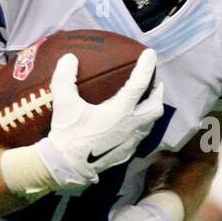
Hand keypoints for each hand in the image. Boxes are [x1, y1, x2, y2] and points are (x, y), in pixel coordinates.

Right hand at [36, 50, 163, 192]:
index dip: (146, 67)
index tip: (151, 54)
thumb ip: (66, 77)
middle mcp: (131, 125)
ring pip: (151, 124)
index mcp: (120, 111)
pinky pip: (140, 136)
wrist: (67, 166)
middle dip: (157, 92)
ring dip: (152, 110)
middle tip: (154, 83)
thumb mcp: (64, 102)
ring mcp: (130, 141)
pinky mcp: (126, 153)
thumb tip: (69, 58)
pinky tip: (132, 124)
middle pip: (155, 107)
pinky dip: (142, 126)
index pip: (139, 84)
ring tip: (146, 102)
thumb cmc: (68, 133)